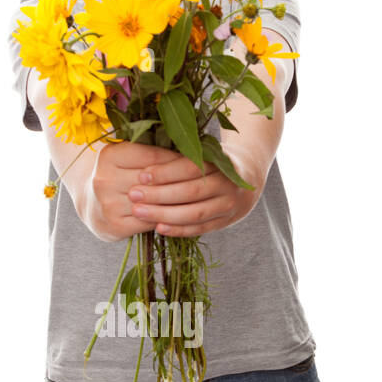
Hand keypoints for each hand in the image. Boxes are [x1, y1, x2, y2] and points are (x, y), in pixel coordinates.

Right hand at [82, 142, 200, 242]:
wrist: (91, 205)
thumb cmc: (117, 176)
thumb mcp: (127, 157)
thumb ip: (151, 153)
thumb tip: (191, 150)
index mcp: (109, 155)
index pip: (154, 157)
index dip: (178, 160)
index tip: (197, 161)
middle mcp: (104, 179)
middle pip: (155, 182)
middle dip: (181, 181)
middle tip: (203, 180)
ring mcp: (108, 205)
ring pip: (155, 203)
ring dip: (177, 202)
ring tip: (195, 198)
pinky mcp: (115, 226)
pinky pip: (150, 222)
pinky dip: (166, 218)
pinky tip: (177, 214)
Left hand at [125, 149, 260, 236]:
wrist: (247, 178)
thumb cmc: (213, 162)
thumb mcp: (203, 151)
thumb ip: (179, 156)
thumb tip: (141, 156)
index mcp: (220, 161)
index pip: (190, 167)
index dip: (165, 172)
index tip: (141, 175)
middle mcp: (227, 184)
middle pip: (190, 192)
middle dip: (159, 195)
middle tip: (133, 195)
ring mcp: (227, 205)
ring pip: (194, 213)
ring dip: (164, 214)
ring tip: (139, 212)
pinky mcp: (224, 222)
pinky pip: (200, 228)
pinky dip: (179, 230)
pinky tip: (159, 228)